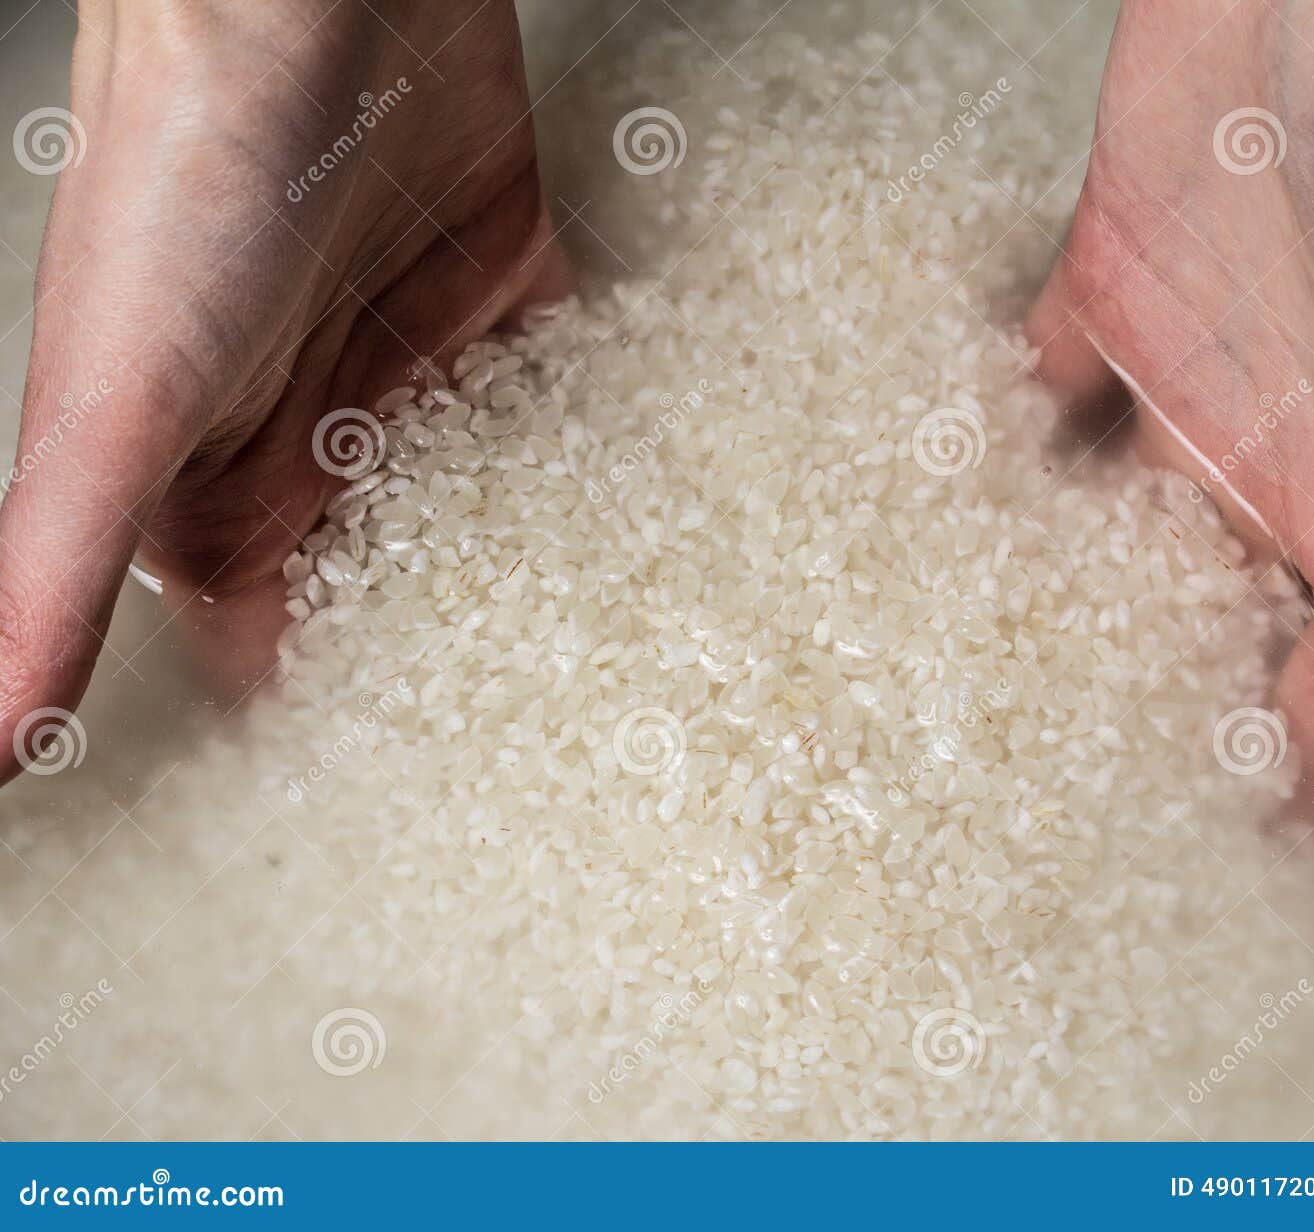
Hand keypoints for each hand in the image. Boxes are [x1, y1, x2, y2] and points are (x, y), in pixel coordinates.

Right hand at [0, 0, 566, 780]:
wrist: (311, 1)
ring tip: (635, 677)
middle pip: (406, 590)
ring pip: (498, 508)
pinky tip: (659, 524)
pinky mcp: (507, 305)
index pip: (281, 649)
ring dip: (554, 573)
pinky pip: (565, 404)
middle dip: (472, 666)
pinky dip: (604, 452)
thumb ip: (51, 579)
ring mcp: (421, 374)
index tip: (418, 826)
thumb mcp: (117, 408)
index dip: (336, 731)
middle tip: (562, 766)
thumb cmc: (185, 183)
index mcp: (224, 492)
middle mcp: (322, 444)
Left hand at [1027, 0, 1313, 833]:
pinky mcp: (1109, 300)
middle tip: (1043, 815)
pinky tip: (928, 506)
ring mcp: (1191, 390)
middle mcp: (1282, 474)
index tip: (1207, 883)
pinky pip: (1034, 399)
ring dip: (1045, 603)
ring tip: (958, 691)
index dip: (1280, 796)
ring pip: (1108, 536)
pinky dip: (988, 446)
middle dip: (1142, 722)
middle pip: (1206, 637)